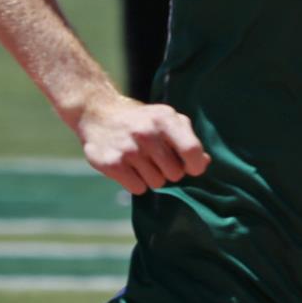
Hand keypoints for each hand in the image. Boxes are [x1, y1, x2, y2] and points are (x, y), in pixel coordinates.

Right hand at [76, 93, 209, 194]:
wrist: (97, 113)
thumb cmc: (141, 121)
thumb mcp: (166, 120)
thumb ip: (187, 139)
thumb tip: (204, 162)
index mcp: (165, 119)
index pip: (192, 150)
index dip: (195, 165)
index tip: (191, 167)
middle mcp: (147, 133)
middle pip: (175, 174)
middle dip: (168, 171)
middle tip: (155, 158)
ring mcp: (128, 149)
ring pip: (156, 183)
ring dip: (150, 176)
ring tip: (139, 160)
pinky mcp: (112, 164)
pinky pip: (138, 188)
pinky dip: (135, 182)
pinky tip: (127, 167)